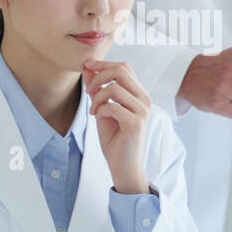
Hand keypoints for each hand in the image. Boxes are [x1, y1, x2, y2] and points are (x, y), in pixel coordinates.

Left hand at [81, 59, 150, 192]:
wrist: (124, 167)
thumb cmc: (115, 140)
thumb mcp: (103, 109)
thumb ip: (98, 90)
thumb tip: (88, 69)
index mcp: (139, 95)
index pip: (124, 68)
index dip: (103, 64)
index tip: (87, 66)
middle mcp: (145, 100)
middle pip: (121, 71)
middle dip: (98, 76)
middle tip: (88, 90)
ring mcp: (142, 111)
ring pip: (113, 88)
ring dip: (96, 97)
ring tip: (93, 110)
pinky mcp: (136, 123)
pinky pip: (112, 106)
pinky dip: (100, 110)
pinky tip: (97, 119)